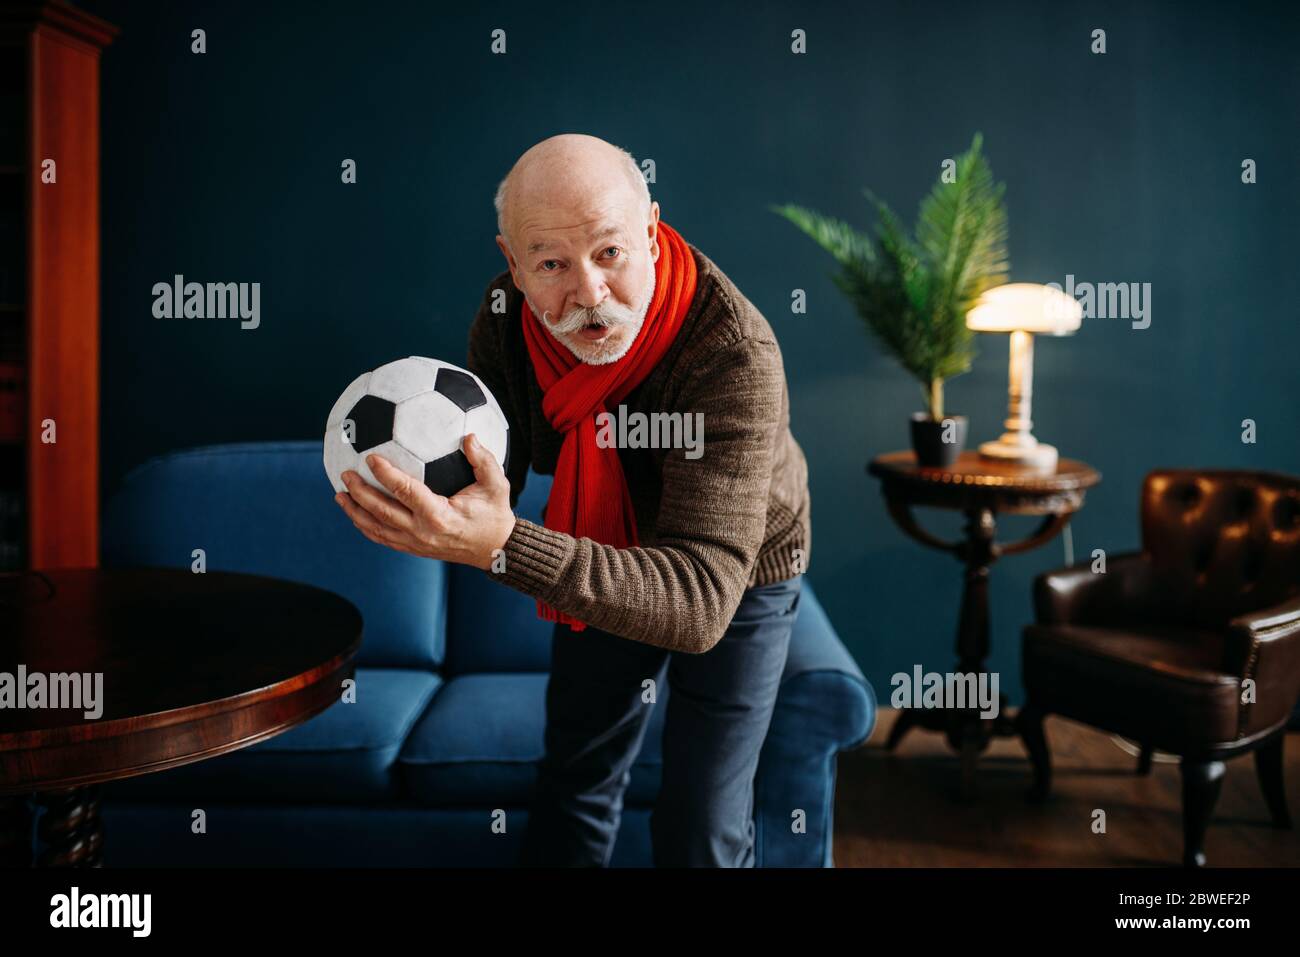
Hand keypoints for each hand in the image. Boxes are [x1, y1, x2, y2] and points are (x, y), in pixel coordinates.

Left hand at [335, 433, 515, 571]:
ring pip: (376, 528)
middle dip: (360, 493)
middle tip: (345, 474)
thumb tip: (469, 436)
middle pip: (381, 512)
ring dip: (355, 512)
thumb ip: (483, 460)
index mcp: (438, 515)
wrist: (494, 549)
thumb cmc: (495, 513)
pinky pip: (383, 538)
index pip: (404, 491)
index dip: (385, 474)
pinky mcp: (413, 549)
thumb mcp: (497, 485)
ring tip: (340, 495)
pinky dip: (366, 526)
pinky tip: (356, 513)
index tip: (370, 457)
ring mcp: (415, 544)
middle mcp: (422, 532)